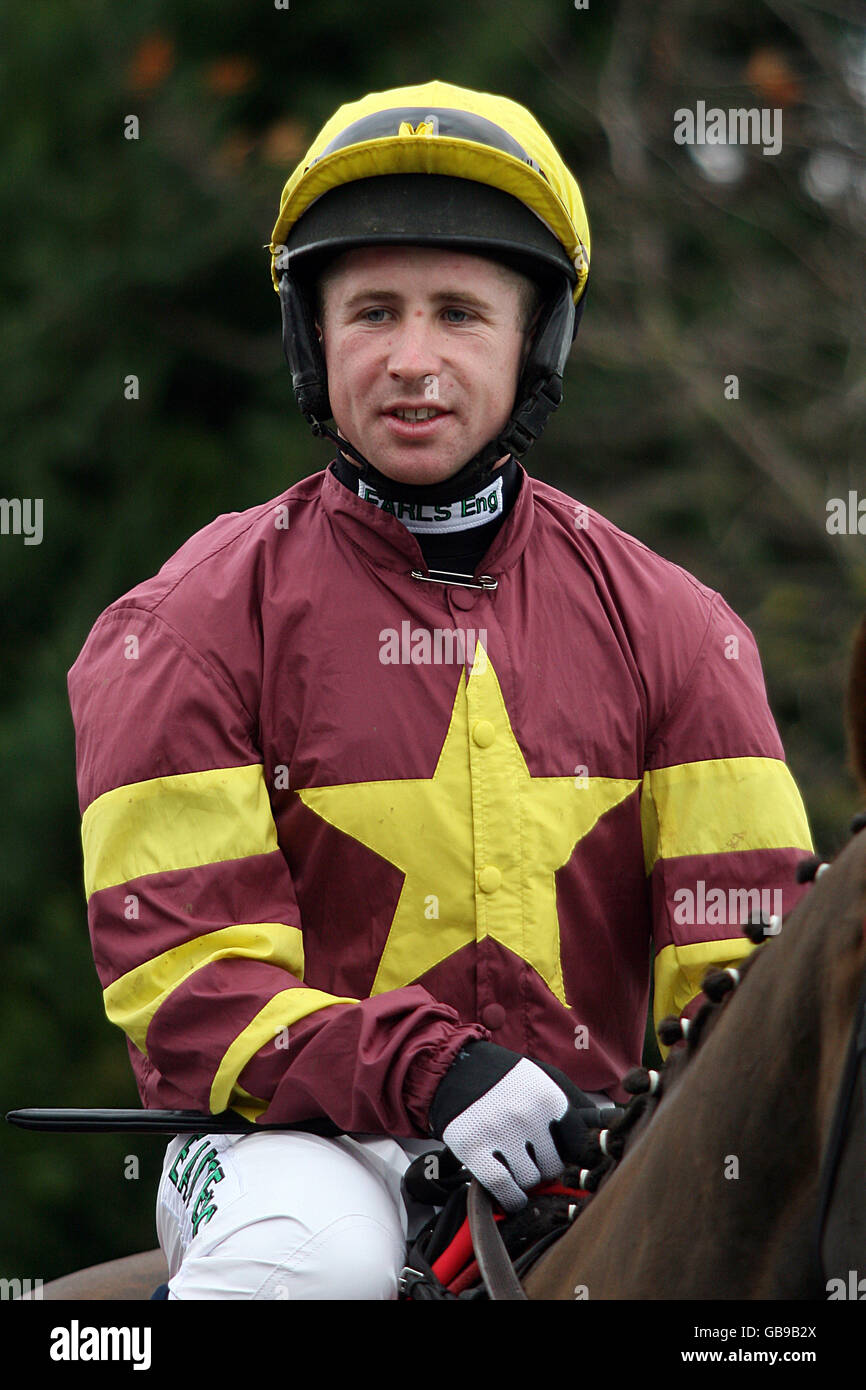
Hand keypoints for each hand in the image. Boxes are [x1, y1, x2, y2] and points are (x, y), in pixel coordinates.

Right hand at [428, 1040, 595, 1211]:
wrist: (454, 1067)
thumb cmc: (505, 1077)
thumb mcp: (543, 1077)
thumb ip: (572, 1101)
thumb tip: (605, 1125)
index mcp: (550, 1099)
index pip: (576, 1146)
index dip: (568, 1155)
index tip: (559, 1157)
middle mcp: (528, 1116)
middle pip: (553, 1166)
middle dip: (544, 1166)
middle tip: (531, 1159)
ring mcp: (500, 1133)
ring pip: (530, 1180)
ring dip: (525, 1180)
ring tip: (516, 1168)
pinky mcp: (474, 1149)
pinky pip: (503, 1188)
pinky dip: (511, 1199)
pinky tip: (511, 1197)